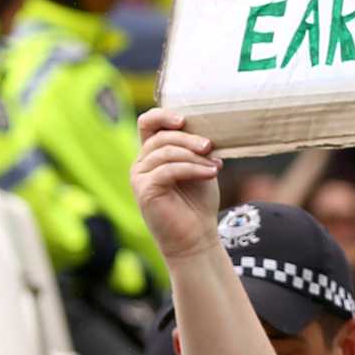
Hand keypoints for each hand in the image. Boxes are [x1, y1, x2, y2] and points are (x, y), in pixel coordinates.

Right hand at [132, 109, 223, 261]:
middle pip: (160, 137)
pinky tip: (211, 172)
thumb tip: (206, 127)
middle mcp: (141, 164)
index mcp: (152, 155)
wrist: (196, 238)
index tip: (184, 119)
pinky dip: (192, 168)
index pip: (147, 123)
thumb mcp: (200, 168)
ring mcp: (139, 177)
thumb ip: (195, 148)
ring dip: (194, 156)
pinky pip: (168, 170)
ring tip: (215, 165)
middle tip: (210, 146)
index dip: (162, 115)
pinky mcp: (144, 190)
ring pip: (166, 152)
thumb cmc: (198, 203)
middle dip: (188, 139)